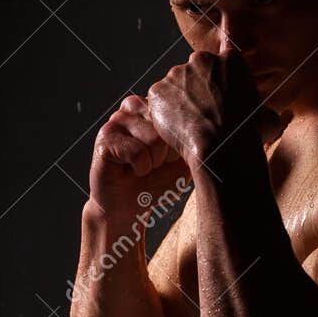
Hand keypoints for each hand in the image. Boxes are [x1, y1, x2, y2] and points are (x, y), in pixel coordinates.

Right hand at [87, 94, 191, 220]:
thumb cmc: (156, 182)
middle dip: (166, 154)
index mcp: (152, 107)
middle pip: (167, 127)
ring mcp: (117, 120)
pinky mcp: (105, 137)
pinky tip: (131, 171)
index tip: (168, 158)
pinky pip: (137, 152)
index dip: (178, 144)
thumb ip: (194, 140)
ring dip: (153, 162)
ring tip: (142, 167)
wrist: (128, 209)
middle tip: (153, 164)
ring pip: (153, 139)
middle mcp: (133, 108)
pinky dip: (140, 168)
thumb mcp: (184, 159)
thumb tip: (212, 128)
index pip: (178, 116)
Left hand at [145, 40, 279, 170]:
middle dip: (198, 92)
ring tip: (191, 127)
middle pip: (195, 73)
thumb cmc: (249, 135)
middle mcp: (201, 59)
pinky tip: (177, 130)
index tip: (222, 106)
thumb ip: (266, 111)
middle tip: (204, 117)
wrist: (222, 149)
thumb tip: (280, 116)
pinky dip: (164, 115)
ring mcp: (176, 74)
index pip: (221, 68)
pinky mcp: (158, 91)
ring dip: (181, 103)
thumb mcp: (269, 118)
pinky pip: (159, 102)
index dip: (221, 89)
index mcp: (230, 59)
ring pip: (176, 87)